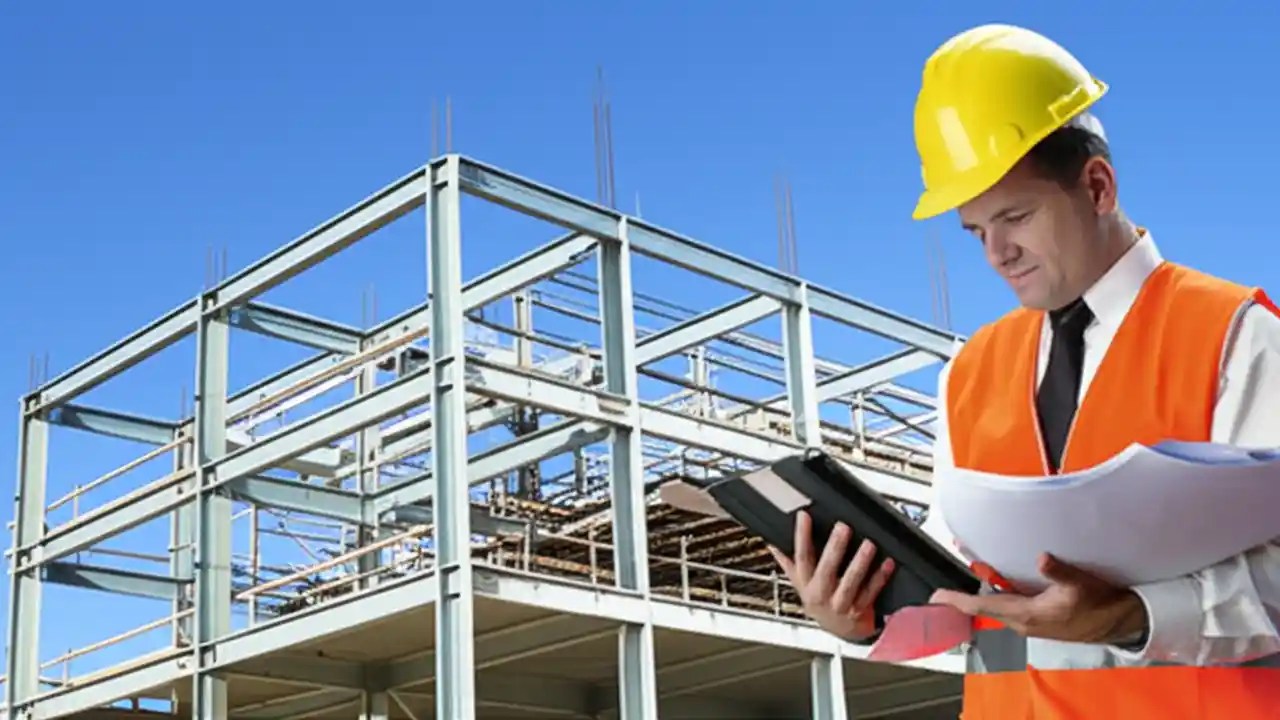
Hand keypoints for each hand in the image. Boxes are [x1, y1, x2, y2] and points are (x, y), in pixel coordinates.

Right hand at [769, 510, 894, 641]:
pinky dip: (880, 578)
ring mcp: (841, 604)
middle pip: (826, 569)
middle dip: (835, 548)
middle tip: (843, 527)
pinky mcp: (860, 610)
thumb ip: (789, 563)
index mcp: (805, 584)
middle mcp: (821, 594)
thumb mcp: (800, 584)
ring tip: (868, 544)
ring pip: (851, 582)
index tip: (804, 516)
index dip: (801, 536)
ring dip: (860, 563)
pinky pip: (871, 592)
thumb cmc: (820, 601)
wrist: (838, 630)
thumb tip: (773, 543)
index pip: (801, 557)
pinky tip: (887, 563)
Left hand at [930, 552, 1147, 643]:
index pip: (983, 607)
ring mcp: (1028, 622)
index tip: (935, 597)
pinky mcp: (1036, 619)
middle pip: (983, 606)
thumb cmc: (1100, 605)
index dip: (957, 601)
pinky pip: (1007, 605)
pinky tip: (993, 579)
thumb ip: (1059, 571)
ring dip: (979, 592)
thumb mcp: (1080, 584)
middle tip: (942, 586)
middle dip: (963, 595)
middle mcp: (1022, 622)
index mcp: (1027, 615)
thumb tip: (1042, 558)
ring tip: (966, 569)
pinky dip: (996, 593)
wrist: (1119, 622)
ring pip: (995, 606)